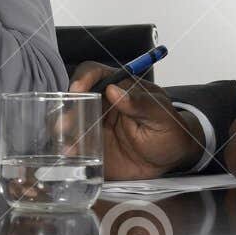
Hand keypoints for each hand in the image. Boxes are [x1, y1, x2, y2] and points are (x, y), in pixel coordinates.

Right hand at [69, 61, 206, 179]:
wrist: (171, 161)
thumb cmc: (169, 132)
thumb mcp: (161, 117)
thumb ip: (141, 104)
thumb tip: (114, 90)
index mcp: (118, 89)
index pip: (94, 74)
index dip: (83, 77)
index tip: (78, 89)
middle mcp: (100, 105)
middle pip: (74, 99)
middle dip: (66, 110)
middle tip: (66, 125)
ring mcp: (93, 127)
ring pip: (69, 123)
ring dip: (63, 133)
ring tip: (70, 147)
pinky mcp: (90, 148)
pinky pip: (73, 147)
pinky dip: (68, 151)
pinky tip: (72, 157)